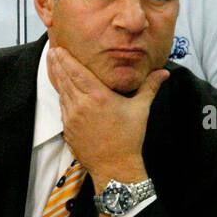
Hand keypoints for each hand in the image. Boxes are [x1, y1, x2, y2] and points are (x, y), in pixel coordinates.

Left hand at [48, 46, 165, 190]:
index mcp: (98, 97)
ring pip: (61, 93)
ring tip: (53, 66)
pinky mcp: (68, 130)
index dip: (66, 59)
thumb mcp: (140, 110)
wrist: (115, 167)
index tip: (59, 48)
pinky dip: (61, 96)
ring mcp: (72, 118)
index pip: (76, 72)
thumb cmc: (128, 139)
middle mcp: (81, 105)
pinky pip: (62, 108)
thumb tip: (164, 73)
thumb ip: (149, 87)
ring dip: (57, 79)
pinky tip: (62, 90)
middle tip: (52, 51)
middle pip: (65, 79)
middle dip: (57, 64)